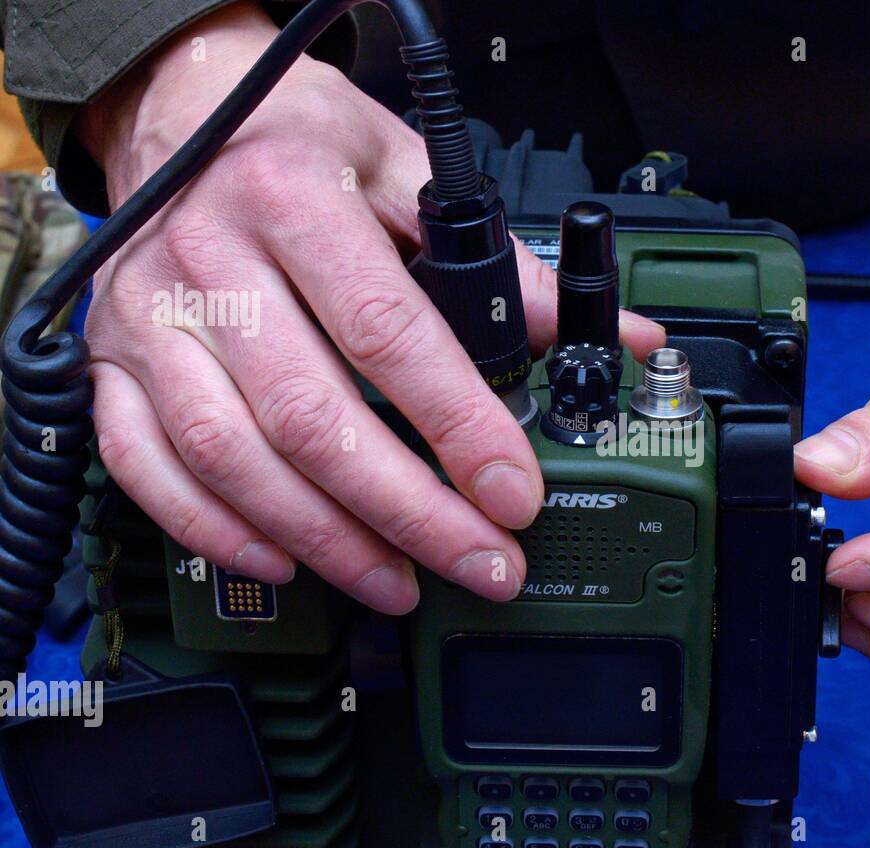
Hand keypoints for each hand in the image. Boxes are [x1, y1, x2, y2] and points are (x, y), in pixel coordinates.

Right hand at [76, 2, 664, 612]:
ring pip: (231, 458)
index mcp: (293, 198)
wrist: (178, 105)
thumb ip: (505, 264)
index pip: (388, 333)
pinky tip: (287, 562)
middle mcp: (209, 261)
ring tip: (402, 580)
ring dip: (326, 539)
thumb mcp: (409, 169)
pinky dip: (215, 530)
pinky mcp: (112, 361)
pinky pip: (144, 467)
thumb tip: (618, 337)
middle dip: (410, 512)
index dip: (457, 425)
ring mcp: (150, 318)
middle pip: (312, 418)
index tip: (513, 493)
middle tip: (480, 562)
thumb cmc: (301, 140)